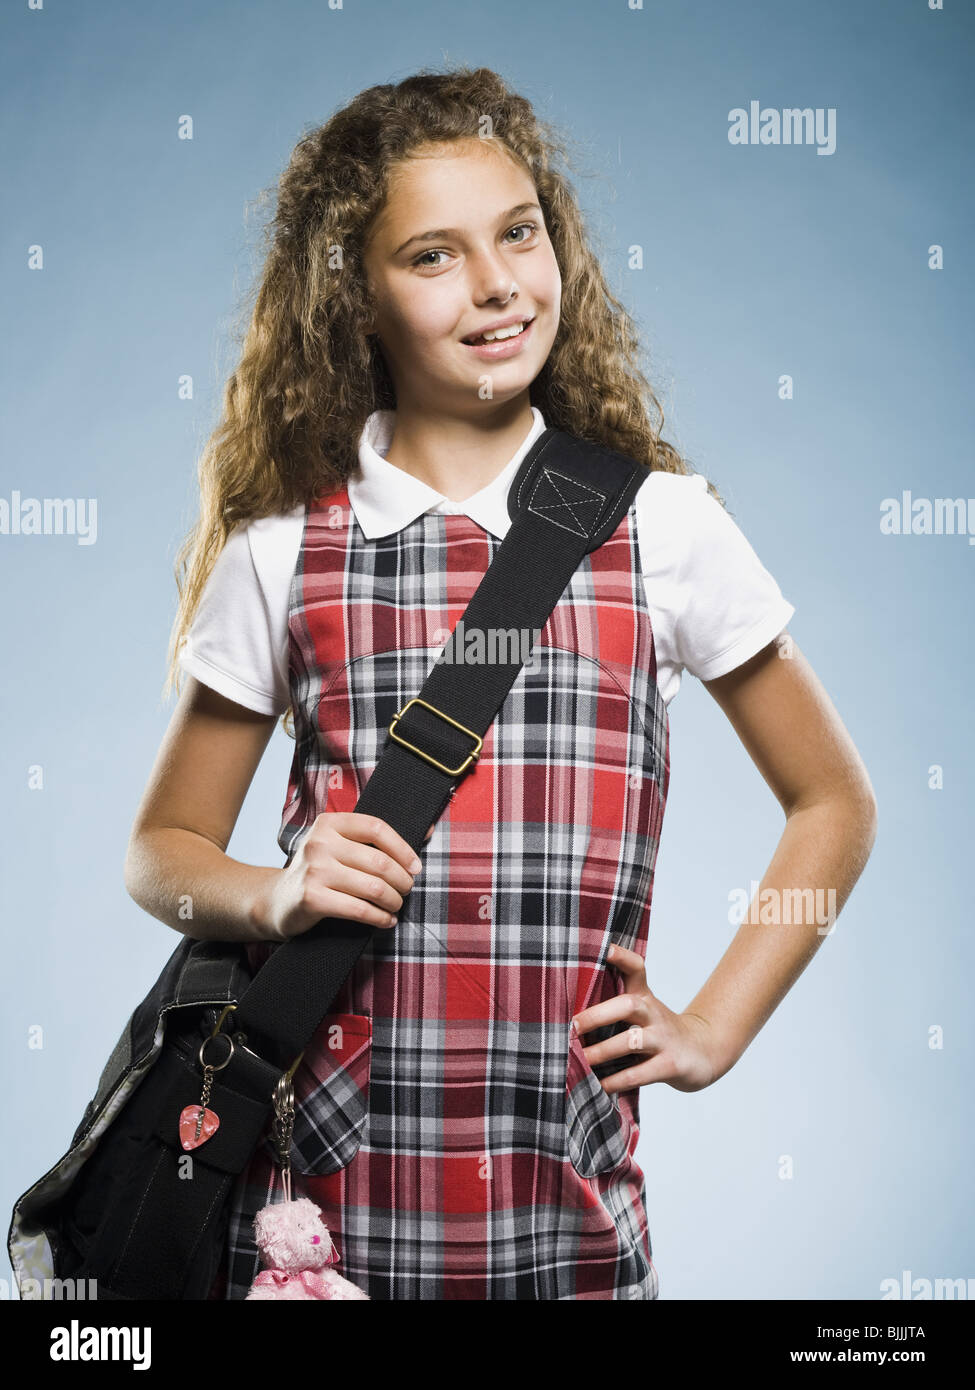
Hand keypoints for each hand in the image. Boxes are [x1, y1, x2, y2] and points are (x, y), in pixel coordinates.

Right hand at [253, 812, 434, 941]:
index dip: (402, 848)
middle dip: (401, 880)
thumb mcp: (338, 846)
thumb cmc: (319, 871)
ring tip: (396, 906)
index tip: (415, 867)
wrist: (278, 901)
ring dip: (393, 901)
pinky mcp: (312, 898)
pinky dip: (379, 918)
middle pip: (379, 861)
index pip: (376, 828)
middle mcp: (320, 843)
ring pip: (373, 887)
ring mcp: (315, 870)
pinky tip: (385, 920)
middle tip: (406, 890)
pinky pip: (359, 909)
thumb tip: (427, 831)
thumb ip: (373, 839)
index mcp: (329, 823)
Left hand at [571, 943, 720, 1094]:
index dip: (620, 956)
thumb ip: (612, 1006)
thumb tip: (564, 1009)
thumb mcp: (642, 1011)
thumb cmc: (658, 1031)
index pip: (636, 967)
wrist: (703, 1052)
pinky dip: (616, 1081)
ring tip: (579, 1059)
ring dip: (602, 1051)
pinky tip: (599, 1086)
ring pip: (632, 1040)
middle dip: (598, 1015)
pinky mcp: (670, 1065)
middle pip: (629, 1004)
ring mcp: (664, 1039)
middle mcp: (654, 1013)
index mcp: (644, 996)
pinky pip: (639, 1073)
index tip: (603, 948)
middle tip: (571, 1026)